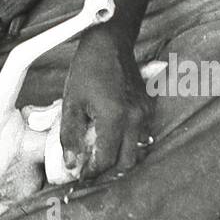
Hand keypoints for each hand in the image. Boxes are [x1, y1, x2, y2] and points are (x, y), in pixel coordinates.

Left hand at [60, 28, 155, 180]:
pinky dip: (130, 146)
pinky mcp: (149, 108)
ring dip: (121, 161)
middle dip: (108, 173)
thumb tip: (71, 164)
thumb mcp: (72, 103)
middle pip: (127, 162)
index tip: (81, 176)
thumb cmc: (87, 69)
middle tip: (91, 173)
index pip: (107, 159)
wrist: (109, 43)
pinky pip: (143, 136)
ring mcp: (145, 113)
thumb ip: (70, 136)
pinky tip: (114, 143)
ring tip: (102, 160)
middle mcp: (135, 118)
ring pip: (138, 152)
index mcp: (115, 117)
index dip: (92, 172)